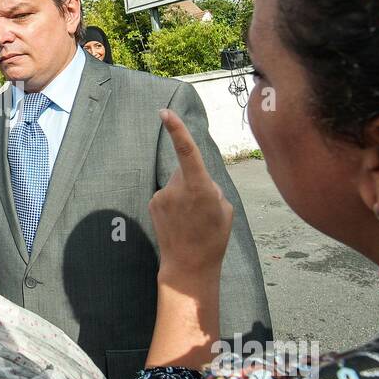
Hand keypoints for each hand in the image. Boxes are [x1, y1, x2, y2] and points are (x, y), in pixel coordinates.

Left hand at [146, 108, 230, 367]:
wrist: (188, 265)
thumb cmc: (212, 239)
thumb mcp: (225, 210)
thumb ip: (212, 189)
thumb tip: (201, 181)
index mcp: (199, 187)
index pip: (186, 152)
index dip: (177, 130)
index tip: (165, 113)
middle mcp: (176, 188)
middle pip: (187, 170)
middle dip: (195, 180)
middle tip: (202, 208)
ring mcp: (162, 195)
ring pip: (177, 183)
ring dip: (184, 194)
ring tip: (191, 219)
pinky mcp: (153, 203)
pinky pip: (168, 194)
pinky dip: (174, 203)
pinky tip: (180, 222)